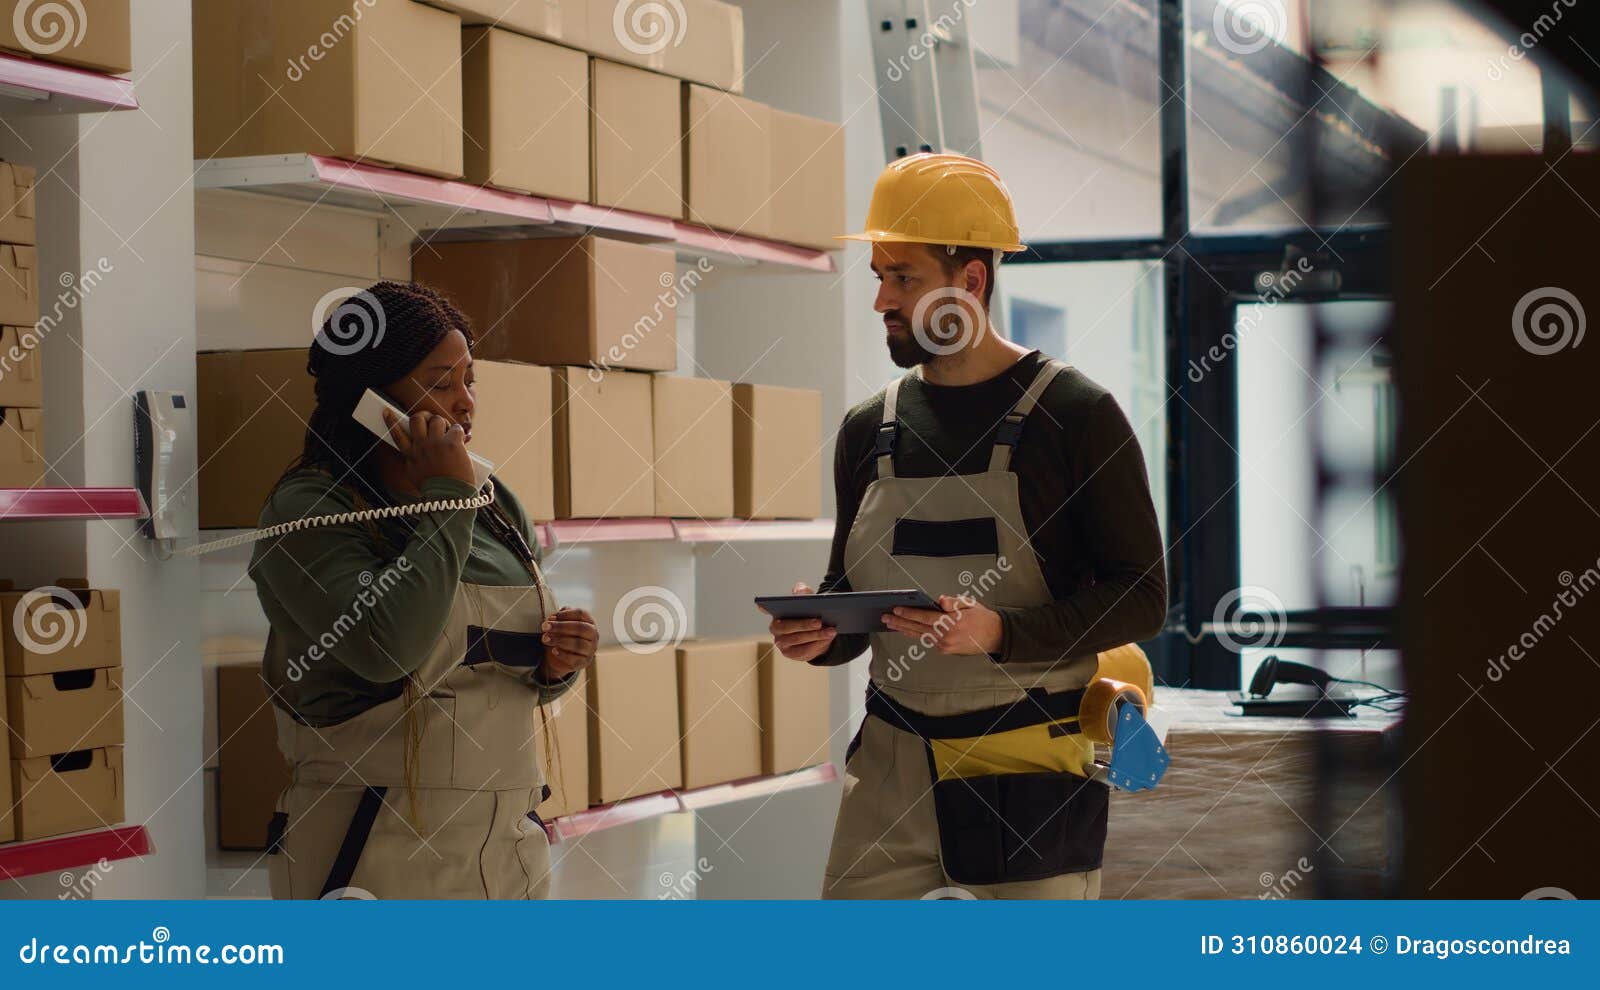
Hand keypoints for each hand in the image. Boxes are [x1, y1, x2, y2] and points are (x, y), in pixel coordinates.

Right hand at [383, 408, 474, 488]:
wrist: (450, 498)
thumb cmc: (436, 489)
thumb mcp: (416, 475)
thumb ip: (415, 461)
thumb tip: (417, 451)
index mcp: (411, 456)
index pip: (397, 435)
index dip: (391, 421)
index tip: (386, 411)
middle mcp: (420, 447)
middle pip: (416, 419)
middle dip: (424, 416)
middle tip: (431, 421)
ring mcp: (435, 444)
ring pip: (436, 419)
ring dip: (443, 423)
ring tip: (448, 433)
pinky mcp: (451, 444)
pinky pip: (455, 428)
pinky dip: (458, 432)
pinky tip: (461, 441)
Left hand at [539, 607, 598, 678]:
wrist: (562, 657)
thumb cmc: (563, 636)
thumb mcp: (561, 624)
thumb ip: (558, 618)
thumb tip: (552, 619)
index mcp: (589, 621)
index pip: (581, 614)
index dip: (565, 614)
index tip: (550, 618)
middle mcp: (593, 635)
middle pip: (581, 628)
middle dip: (561, 627)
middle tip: (545, 627)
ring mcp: (590, 649)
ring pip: (578, 644)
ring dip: (560, 640)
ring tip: (545, 639)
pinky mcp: (584, 662)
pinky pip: (574, 659)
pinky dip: (562, 655)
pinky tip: (553, 650)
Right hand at [761, 582, 836, 661]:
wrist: (817, 635)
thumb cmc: (809, 614)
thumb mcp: (808, 601)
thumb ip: (803, 592)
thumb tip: (799, 591)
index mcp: (776, 612)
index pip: (766, 609)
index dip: (764, 607)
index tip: (762, 605)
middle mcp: (775, 628)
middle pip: (787, 627)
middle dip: (804, 624)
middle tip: (818, 622)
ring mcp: (781, 643)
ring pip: (798, 639)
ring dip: (815, 635)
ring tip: (830, 631)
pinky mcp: (790, 654)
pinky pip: (804, 650)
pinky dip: (817, 644)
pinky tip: (827, 639)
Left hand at [880, 594, 1002, 655]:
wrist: (995, 636)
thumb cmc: (981, 618)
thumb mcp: (969, 604)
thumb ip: (953, 602)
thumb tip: (940, 600)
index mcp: (952, 622)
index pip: (925, 617)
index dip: (909, 613)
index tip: (896, 609)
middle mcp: (946, 635)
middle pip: (917, 628)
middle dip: (900, 622)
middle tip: (885, 617)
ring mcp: (945, 645)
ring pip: (919, 636)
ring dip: (904, 630)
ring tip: (891, 624)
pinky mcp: (945, 650)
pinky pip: (926, 641)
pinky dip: (915, 635)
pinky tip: (906, 630)